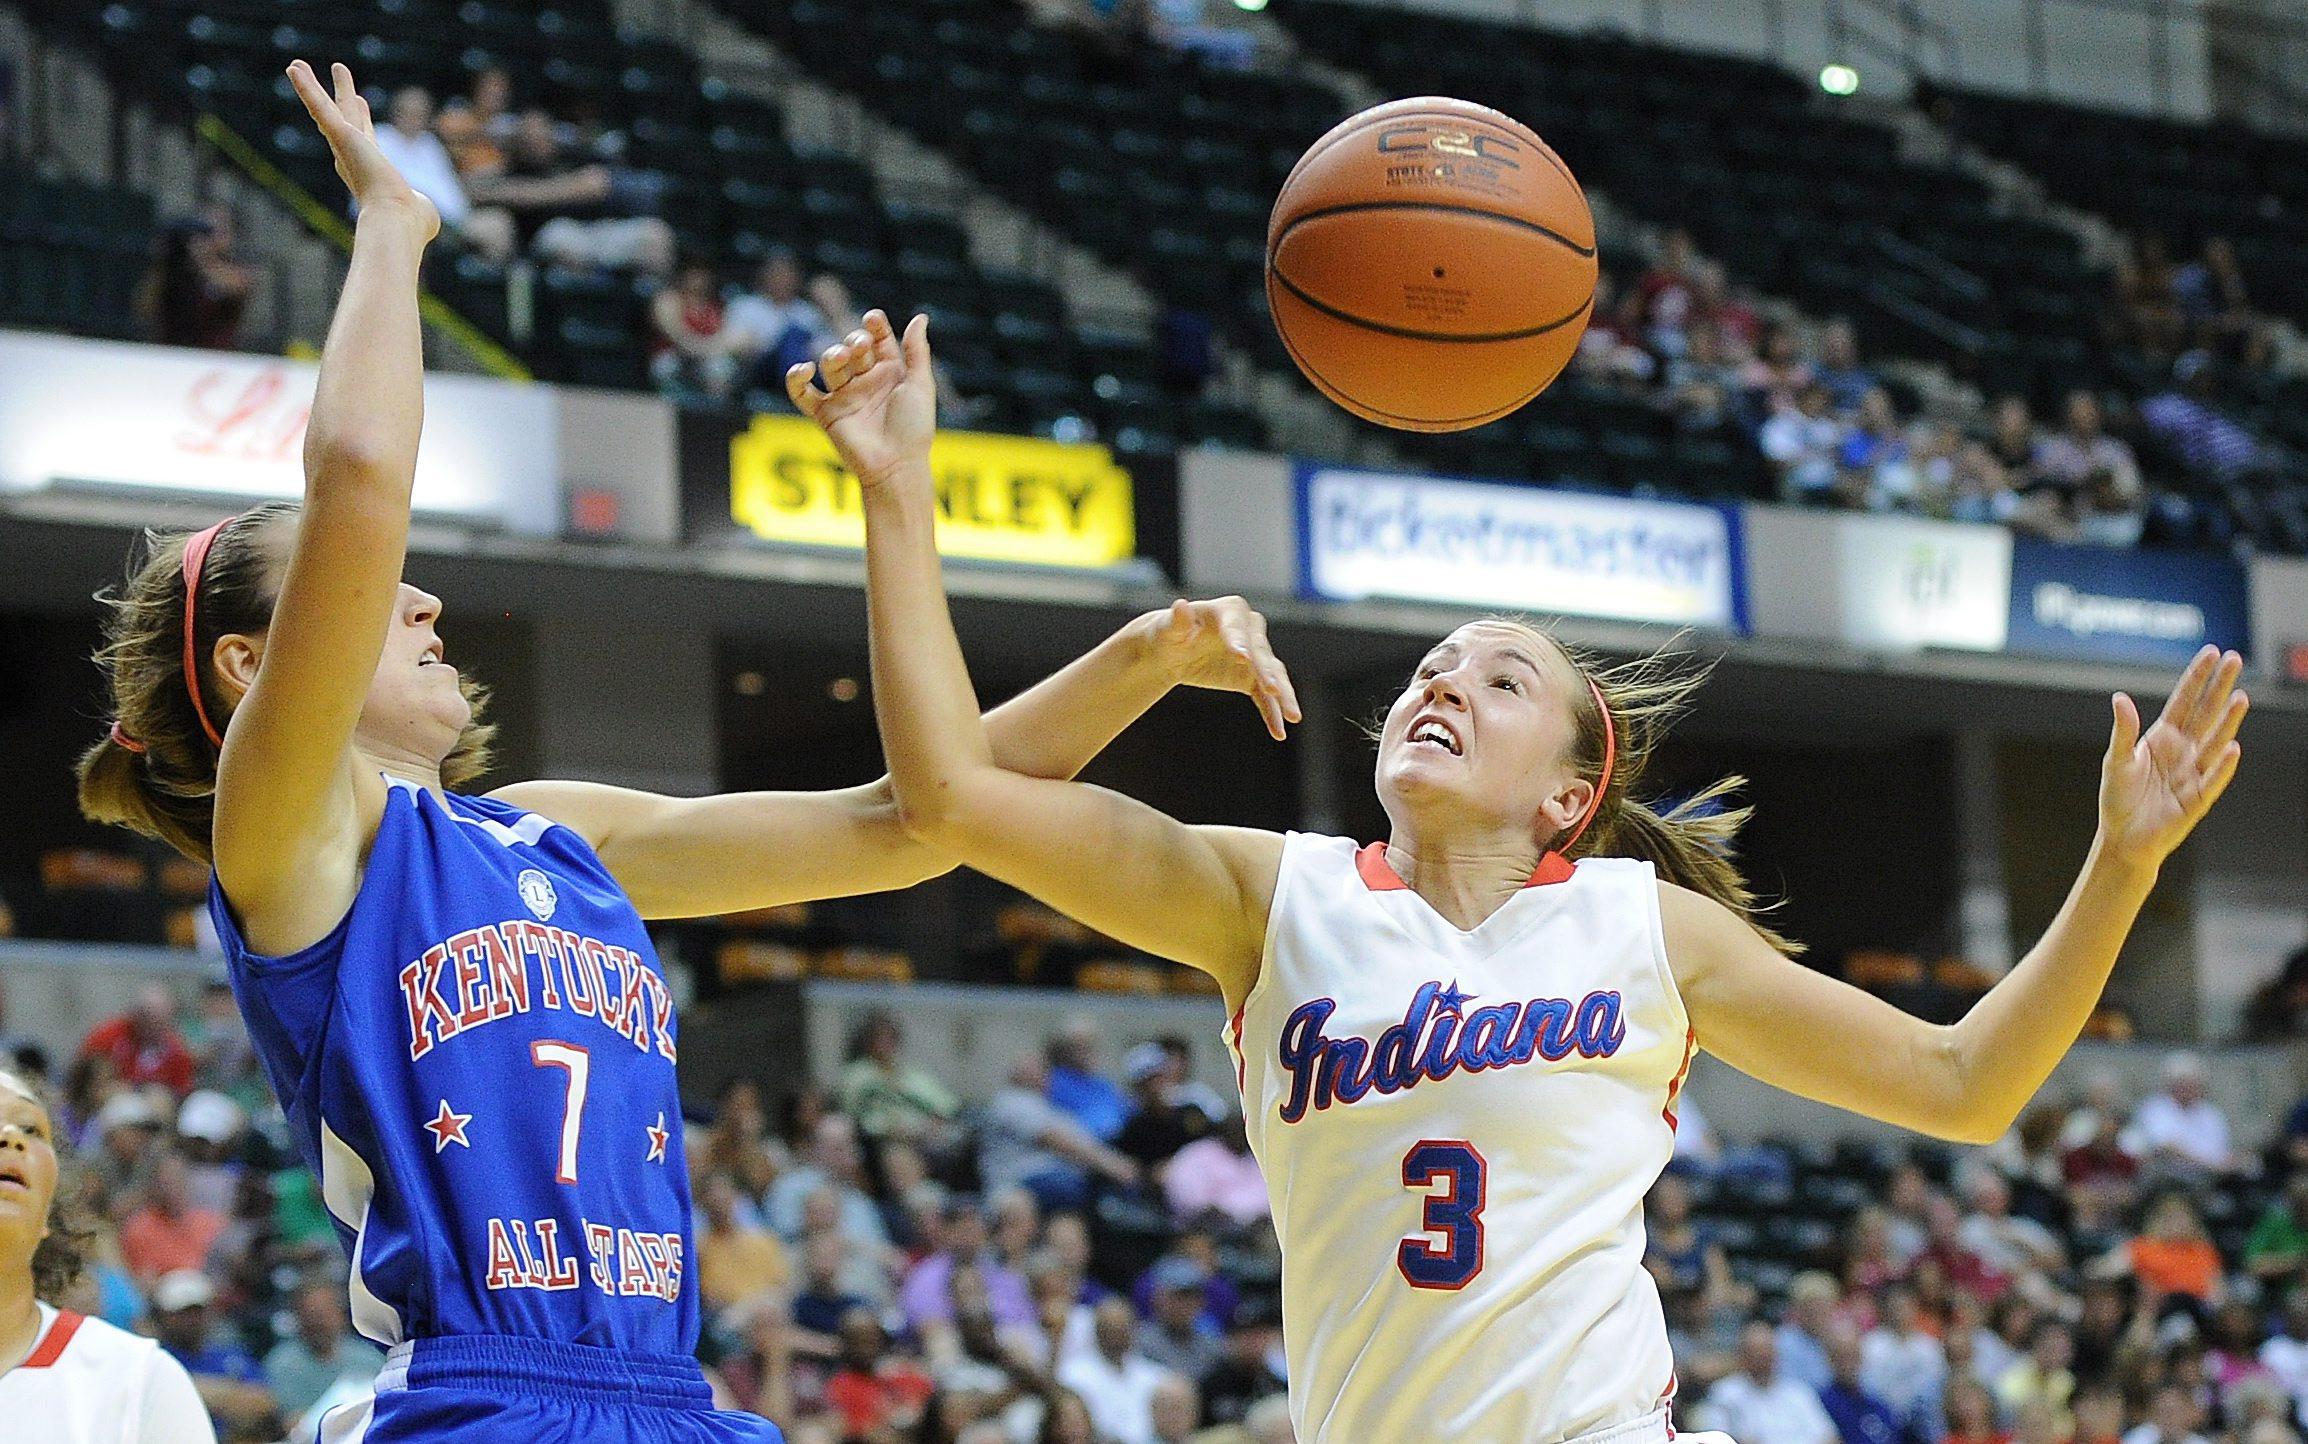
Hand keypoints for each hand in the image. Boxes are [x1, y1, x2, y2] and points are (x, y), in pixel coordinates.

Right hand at [285, 60, 438, 241]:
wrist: (396, 219)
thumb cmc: (411, 222)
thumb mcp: (419, 209)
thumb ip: (419, 207)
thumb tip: (424, 212)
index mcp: (370, 170)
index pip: (364, 138)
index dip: (361, 119)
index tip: (359, 100)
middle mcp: (352, 157)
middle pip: (345, 117)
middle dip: (342, 95)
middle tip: (339, 71)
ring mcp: (344, 146)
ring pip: (324, 109)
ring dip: (311, 86)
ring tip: (298, 65)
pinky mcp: (341, 136)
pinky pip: (319, 107)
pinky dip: (306, 88)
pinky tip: (293, 68)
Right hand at [785, 309, 934, 488]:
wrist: (896, 465)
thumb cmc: (914, 428)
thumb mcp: (920, 385)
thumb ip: (916, 351)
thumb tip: (920, 317)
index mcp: (890, 373)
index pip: (877, 340)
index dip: (874, 326)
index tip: (872, 319)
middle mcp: (866, 382)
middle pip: (852, 348)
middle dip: (853, 341)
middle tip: (859, 347)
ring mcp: (844, 396)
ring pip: (829, 364)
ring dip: (832, 355)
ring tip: (839, 357)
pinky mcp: (825, 414)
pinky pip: (802, 393)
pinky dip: (796, 379)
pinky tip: (804, 370)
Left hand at [1139, 597, 1301, 740]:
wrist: (1173, 651)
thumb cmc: (1169, 634)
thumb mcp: (1168, 629)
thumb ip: (1177, 621)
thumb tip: (1181, 606)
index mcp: (1229, 611)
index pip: (1236, 626)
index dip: (1239, 642)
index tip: (1242, 659)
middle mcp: (1249, 630)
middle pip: (1261, 652)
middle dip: (1266, 671)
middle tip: (1271, 689)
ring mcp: (1255, 655)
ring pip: (1273, 675)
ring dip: (1283, 696)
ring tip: (1292, 716)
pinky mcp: (1252, 678)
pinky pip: (1266, 696)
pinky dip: (1273, 713)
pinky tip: (1278, 732)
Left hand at [2098, 645, 2246, 870]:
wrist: (2123, 838)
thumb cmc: (2119, 799)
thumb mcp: (2115, 761)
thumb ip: (2122, 731)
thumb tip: (2120, 698)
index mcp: (2163, 737)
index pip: (2184, 701)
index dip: (2197, 677)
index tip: (2211, 652)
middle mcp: (2183, 751)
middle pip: (2205, 713)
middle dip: (2219, 686)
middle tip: (2235, 658)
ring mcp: (2193, 772)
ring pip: (2214, 742)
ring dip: (2228, 721)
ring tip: (2240, 696)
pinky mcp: (2198, 799)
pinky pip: (2212, 780)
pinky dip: (2221, 765)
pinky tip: (2232, 748)